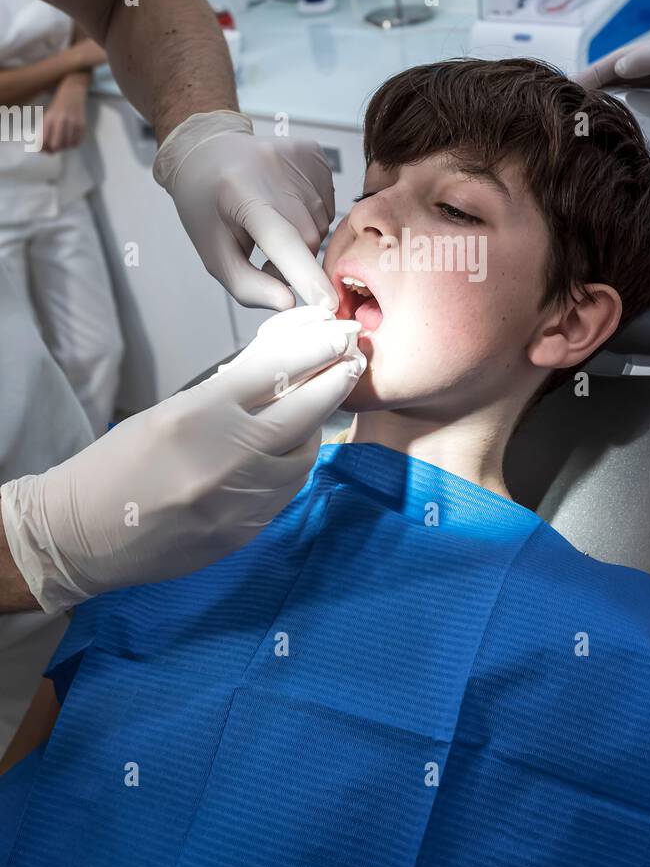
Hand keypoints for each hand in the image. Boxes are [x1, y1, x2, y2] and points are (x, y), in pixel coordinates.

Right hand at [0, 306, 362, 612]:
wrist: (79, 536)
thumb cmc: (117, 464)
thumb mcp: (168, 411)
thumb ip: (228, 390)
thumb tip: (284, 361)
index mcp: (197, 415)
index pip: (274, 370)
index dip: (314, 346)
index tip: (338, 330)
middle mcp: (224, 458)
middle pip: (304, 411)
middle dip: (335, 379)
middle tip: (353, 358)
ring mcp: (238, 502)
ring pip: (304, 456)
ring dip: (315, 428)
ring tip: (314, 408)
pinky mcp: (243, 534)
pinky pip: (286, 492)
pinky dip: (292, 466)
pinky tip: (289, 450)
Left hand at [40, 72, 90, 152]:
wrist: (72, 93)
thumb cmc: (57, 106)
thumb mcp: (47, 116)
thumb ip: (44, 132)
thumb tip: (43, 149)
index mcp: (49, 119)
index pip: (44, 140)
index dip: (42, 148)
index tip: (43, 149)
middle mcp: (61, 121)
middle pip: (56, 146)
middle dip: (53, 150)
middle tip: (53, 148)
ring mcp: (73, 123)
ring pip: (67, 146)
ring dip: (63, 147)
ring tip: (62, 141)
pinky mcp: (82, 125)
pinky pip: (77, 142)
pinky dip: (72, 144)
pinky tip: (70, 139)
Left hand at [153, 111, 338, 310]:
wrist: (207, 152)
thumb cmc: (207, 208)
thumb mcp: (214, 254)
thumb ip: (248, 286)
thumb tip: (289, 304)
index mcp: (239, 192)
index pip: (280, 238)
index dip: (303, 273)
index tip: (327, 304)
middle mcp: (272, 168)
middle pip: (307, 238)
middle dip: (295, 261)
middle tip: (266, 257)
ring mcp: (297, 156)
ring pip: (322, 223)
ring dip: (303, 238)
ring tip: (273, 226)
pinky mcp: (314, 151)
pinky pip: (328, 202)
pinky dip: (311, 214)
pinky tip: (286, 203)